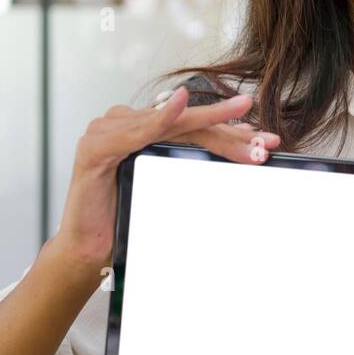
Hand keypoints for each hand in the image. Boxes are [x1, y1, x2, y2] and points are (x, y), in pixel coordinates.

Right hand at [53, 84, 279, 270]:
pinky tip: (180, 105)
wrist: (89, 249)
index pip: (193, 126)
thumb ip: (189, 165)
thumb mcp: (166, 187)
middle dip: (229, 132)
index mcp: (143, 129)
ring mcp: (109, 130)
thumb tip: (237, 154)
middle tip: (264, 141)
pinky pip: (136, 130)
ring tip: (243, 138)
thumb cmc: (124, 217)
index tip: (263, 141)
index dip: (229, 132)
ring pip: (170, 123)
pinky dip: (160, 118)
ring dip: (211, 127)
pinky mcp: (96, 146)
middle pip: (187, 123)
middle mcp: (126, 122)